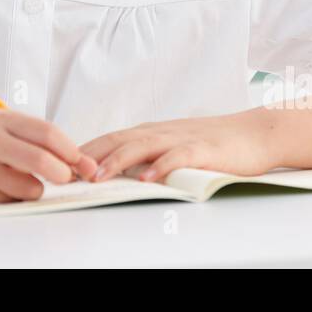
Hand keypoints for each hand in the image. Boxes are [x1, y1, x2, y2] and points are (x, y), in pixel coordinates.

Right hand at [0, 110, 98, 203]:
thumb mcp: (1, 125)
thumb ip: (35, 139)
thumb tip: (78, 162)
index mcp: (2, 120)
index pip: (47, 133)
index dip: (70, 150)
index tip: (82, 162)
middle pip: (41, 160)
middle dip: (62, 173)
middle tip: (66, 178)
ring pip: (28, 188)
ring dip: (35, 189)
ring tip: (22, 179)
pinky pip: (9, 201)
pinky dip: (12, 197)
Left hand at [80, 113, 275, 183]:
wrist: (254, 133)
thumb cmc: (212, 144)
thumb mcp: (171, 146)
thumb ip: (145, 156)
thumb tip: (114, 172)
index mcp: (149, 132)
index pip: (108, 140)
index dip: (82, 153)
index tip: (58, 167)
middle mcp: (159, 132)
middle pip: (116, 140)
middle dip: (89, 157)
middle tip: (65, 173)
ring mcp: (179, 139)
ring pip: (141, 147)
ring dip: (116, 162)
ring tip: (97, 177)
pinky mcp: (202, 150)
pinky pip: (177, 158)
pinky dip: (161, 167)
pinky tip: (147, 179)